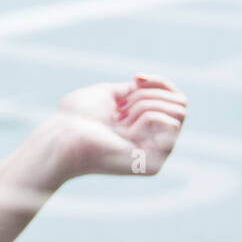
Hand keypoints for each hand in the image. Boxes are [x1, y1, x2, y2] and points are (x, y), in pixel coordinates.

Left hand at [50, 74, 186, 178]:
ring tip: (120, 119)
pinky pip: (172, 124)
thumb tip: (146, 85)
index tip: (134, 78)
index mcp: (140, 126)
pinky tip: (125, 129)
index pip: (172, 98)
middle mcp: (151, 140)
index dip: (158, 82)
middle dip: (150, 94)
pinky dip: (149, 116)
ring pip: (179, 111)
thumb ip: (131, 91)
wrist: (62, 136)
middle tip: (123, 106)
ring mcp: (154, 153)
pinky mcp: (154, 164)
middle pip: (180, 102)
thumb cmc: (75, 116)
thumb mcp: (106, 93)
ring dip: (146, 104)